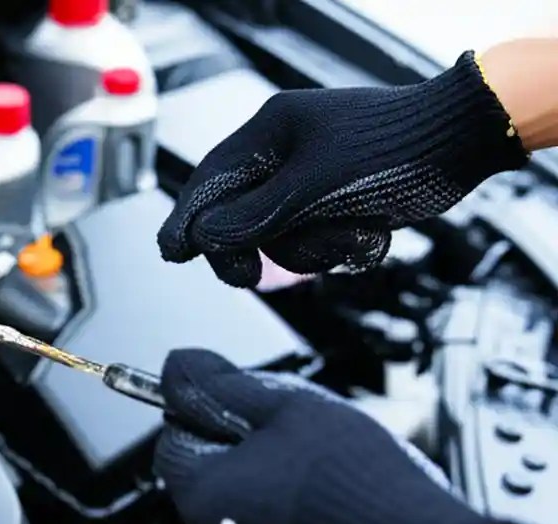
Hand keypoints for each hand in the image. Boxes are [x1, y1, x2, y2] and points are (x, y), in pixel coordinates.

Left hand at [152, 349, 537, 523]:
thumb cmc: (362, 482)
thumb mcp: (289, 408)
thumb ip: (221, 386)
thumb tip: (176, 366)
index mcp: (203, 494)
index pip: (172, 443)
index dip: (208, 418)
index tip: (249, 412)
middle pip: (203, 484)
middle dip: (238, 459)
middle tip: (297, 447)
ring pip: (232, 522)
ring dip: (259, 498)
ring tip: (319, 487)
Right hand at [158, 51, 527, 287]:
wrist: (465, 142)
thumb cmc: (392, 151)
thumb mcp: (313, 187)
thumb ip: (254, 216)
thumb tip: (205, 238)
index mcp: (270, 133)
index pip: (209, 181)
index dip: (186, 221)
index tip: (171, 254)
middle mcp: (285, 154)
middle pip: (239, 218)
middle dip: (253, 249)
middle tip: (250, 277)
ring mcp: (313, 179)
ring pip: (282, 237)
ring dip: (314, 250)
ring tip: (351, 235)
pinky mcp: (341, 202)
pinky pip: (318, 240)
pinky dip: (342, 247)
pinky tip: (369, 235)